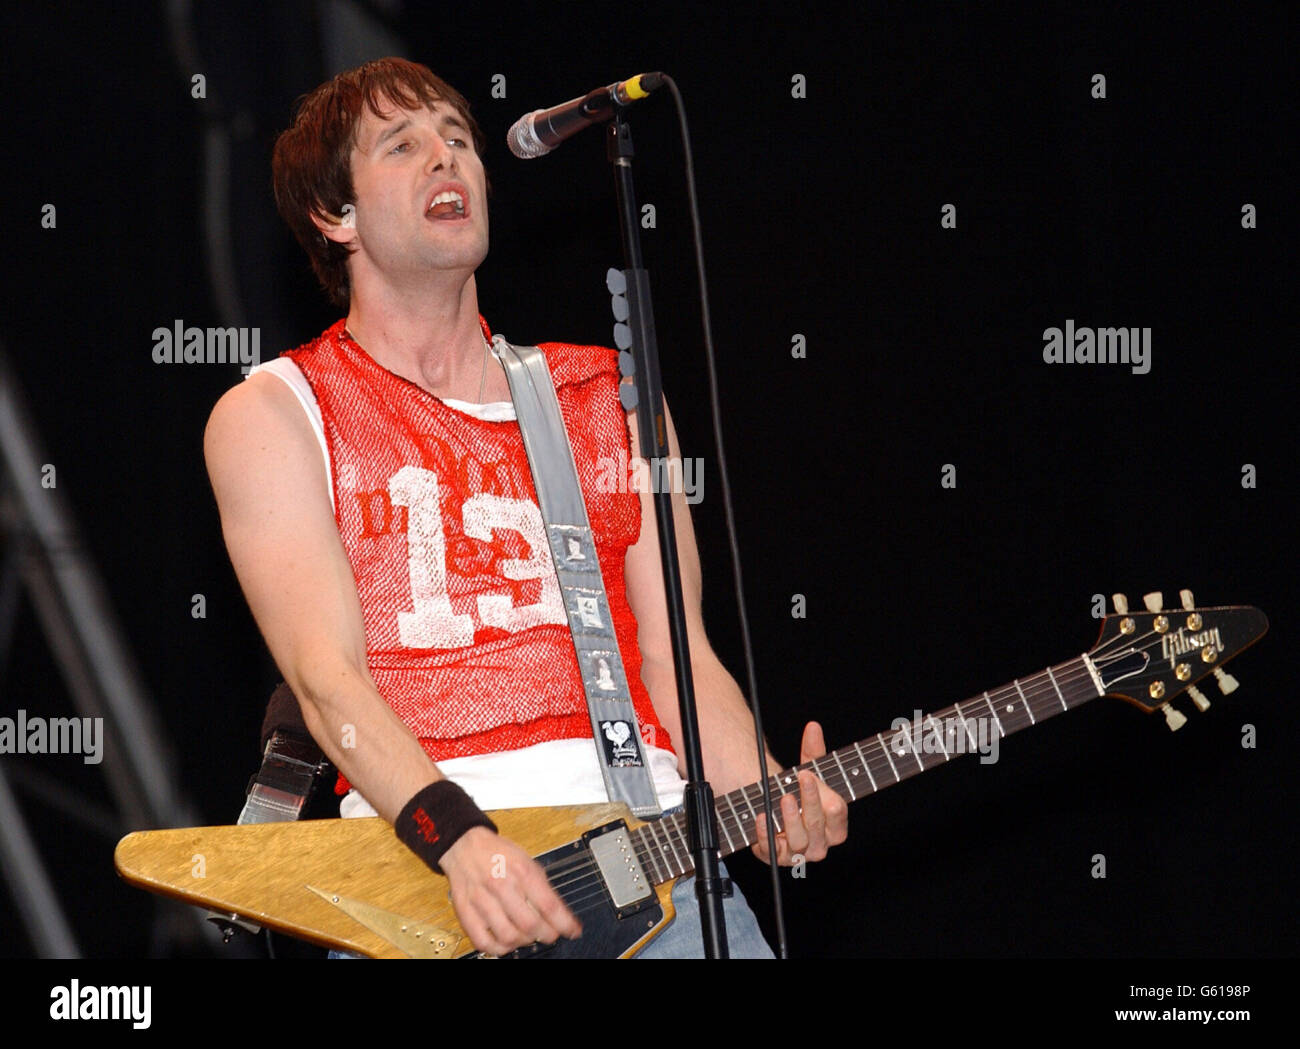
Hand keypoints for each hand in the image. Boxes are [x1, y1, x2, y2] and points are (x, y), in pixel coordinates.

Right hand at [438, 826, 581, 955]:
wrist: (465, 846)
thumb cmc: (498, 853)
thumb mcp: (527, 861)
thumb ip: (542, 886)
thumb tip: (559, 913)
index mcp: (521, 870)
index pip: (548, 905)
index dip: (565, 923)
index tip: (573, 931)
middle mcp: (501, 885)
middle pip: (530, 924)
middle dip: (546, 935)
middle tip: (550, 935)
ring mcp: (482, 900)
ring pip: (508, 936)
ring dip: (523, 942)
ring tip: (528, 937)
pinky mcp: (465, 911)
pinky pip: (483, 941)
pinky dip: (498, 948)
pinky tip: (506, 942)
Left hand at [752, 721, 847, 865]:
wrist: (778, 814)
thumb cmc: (800, 794)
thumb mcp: (809, 772)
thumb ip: (813, 752)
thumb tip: (812, 727)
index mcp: (836, 826)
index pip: (837, 813)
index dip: (823, 794)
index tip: (808, 775)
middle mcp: (821, 843)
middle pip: (818, 825)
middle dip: (809, 800)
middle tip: (800, 779)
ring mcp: (800, 854)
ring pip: (799, 840)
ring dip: (790, 818)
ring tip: (783, 797)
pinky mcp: (777, 857)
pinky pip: (772, 850)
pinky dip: (765, 833)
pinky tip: (761, 817)